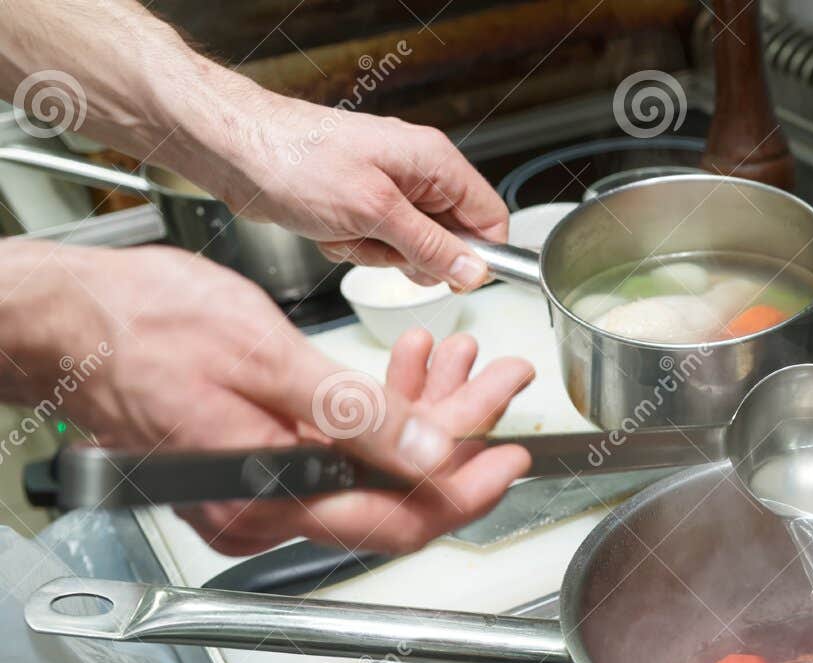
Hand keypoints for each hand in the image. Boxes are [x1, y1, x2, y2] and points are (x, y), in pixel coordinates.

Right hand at [50, 244, 532, 554]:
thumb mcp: (269, 357)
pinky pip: (333, 453)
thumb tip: (433, 457)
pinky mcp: (251, 466)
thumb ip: (357, 416)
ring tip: (460, 363)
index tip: (512, 456)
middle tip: (499, 386)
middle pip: (389, 494)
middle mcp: (260, 514)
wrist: (64, 316)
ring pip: (366, 469)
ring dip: (418, 416)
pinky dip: (371, 414)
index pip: (395, 521)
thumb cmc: (138, 323)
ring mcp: (255, 495)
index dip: (465, 493)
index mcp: (266, 498)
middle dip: (454, 436)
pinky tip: (402, 372)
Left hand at [200, 89, 506, 290]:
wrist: (234, 151)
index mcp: (433, 161)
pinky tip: (329, 228)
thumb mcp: (375, 213)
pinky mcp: (361, 203)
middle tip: (380, 241)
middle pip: (450, 240)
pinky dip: (353, 246)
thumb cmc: (295, 160)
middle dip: (412, 255)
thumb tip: (476, 271)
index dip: (476, 254)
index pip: (490, 218)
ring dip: (376, 252)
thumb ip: (432, 246)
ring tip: (345, 229)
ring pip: (410, 248)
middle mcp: (417, 173)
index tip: (450, 274)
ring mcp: (388, 189)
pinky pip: (377, 243)